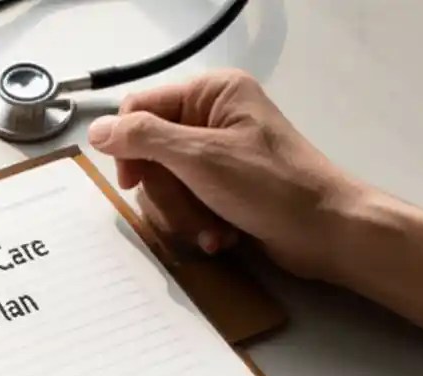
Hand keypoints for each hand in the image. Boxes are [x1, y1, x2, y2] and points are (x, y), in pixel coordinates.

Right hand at [86, 69, 362, 282]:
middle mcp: (212, 118)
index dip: (128, 147)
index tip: (132, 180)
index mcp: (211, 93)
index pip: (140, 110)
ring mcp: (216, 155)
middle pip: (149, 154)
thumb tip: (96, 130)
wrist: (326, 233)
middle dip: (166, 193)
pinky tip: (219, 236)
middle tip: (189, 212)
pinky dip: (197, 223)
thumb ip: (143, 139)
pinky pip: (184, 203)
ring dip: (182, 215)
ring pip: (163, 185)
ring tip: (211, 230)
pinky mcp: (221, 188)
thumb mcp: (200, 157)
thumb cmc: (271, 187)